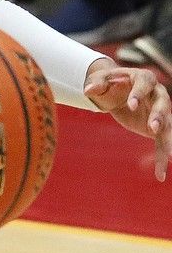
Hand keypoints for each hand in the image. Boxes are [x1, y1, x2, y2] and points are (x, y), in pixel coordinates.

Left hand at [84, 58, 171, 180]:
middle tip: (152, 127)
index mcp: (143, 78)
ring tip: (169, 155)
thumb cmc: (109, 84)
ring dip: (168, 138)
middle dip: (159, 116)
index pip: (144, 84)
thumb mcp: (100, 80)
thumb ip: (95, 83)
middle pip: (162, 104)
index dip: (138, 94)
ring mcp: (160, 111)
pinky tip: (160, 174)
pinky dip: (161, 158)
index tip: (131, 105)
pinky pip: (162, 142)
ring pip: (168, 125)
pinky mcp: (159, 128)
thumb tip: (88, 90)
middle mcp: (157, 94)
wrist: (117, 93)